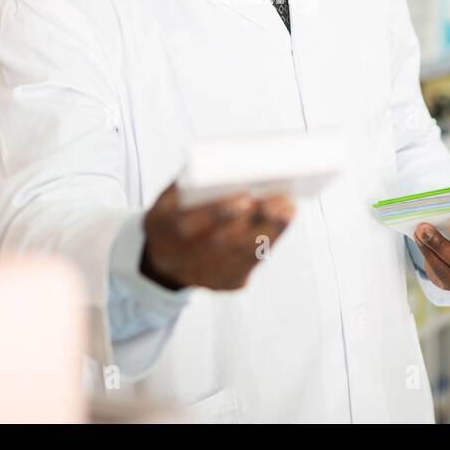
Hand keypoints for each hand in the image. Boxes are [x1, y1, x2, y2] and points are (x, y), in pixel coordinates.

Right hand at [141, 183, 294, 290]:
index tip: (246, 197)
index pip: (187, 223)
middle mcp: (177, 257)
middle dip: (254, 222)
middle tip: (281, 202)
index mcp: (160, 227)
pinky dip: (268, 242)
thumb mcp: (173, 194)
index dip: (217, 212)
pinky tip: (282, 222)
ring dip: (269, 232)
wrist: (164, 256)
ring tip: (288, 209)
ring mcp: (200, 275)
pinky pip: (249, 264)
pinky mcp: (223, 283)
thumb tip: (235, 166)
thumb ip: (195, 182)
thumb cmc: (176, 212)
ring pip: (240, 256)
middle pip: (221, 243)